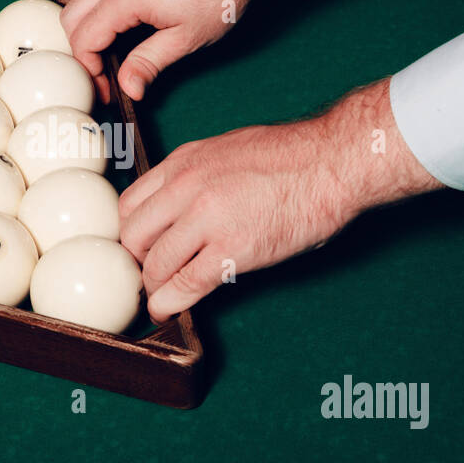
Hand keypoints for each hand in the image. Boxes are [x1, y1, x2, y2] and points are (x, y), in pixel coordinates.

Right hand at [61, 0, 344, 100]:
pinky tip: (111, 16)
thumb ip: (148, 63)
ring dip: (82, 23)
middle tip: (102, 73)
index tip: (106, 87)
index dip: (89, 70)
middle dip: (80, 50)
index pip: (83, 40)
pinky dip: (91, 0)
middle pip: (70, 18)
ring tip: (104, 47)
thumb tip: (128, 88)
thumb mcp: (185, 38)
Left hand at [119, 78, 442, 320]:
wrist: (334, 161)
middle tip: (154, 273)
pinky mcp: (233, 250)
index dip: (132, 233)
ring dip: (155, 287)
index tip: (142, 247)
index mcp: (184, 162)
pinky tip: (170, 310)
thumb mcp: (227, 152)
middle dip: (138, 261)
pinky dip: (170, 303)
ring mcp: (207, 219)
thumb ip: (196, 178)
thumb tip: (178, 209)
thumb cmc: (292, 157)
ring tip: (165, 295)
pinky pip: (185, 285)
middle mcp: (187, 187)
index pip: (129, 205)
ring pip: (155, 265)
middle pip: (133, 237)